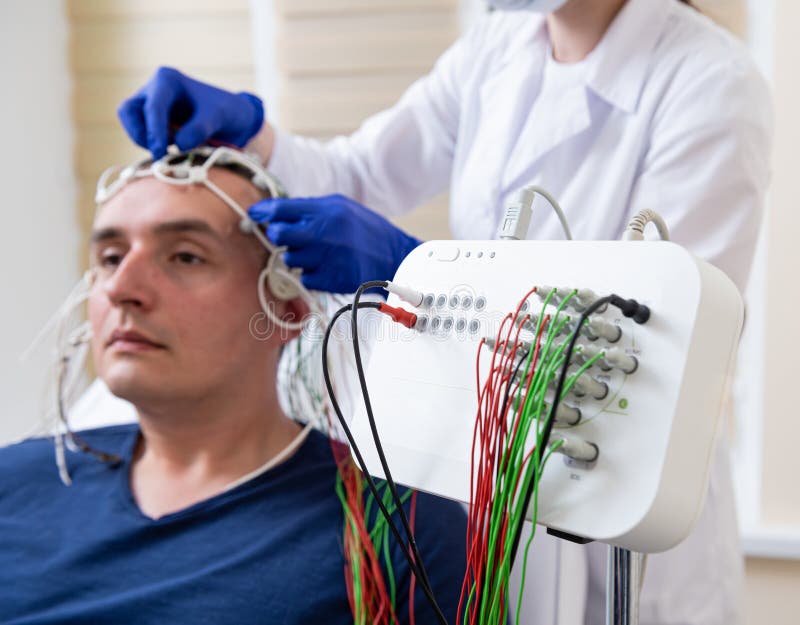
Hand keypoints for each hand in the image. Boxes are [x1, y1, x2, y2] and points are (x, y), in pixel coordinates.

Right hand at [118, 67, 263, 158]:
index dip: (155, 130)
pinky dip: (150, 144)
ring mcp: (149, 104)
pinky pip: (139, 133)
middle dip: (140, 133)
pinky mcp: (150, 120)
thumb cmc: (224, 112)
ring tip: (169, 149)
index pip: (153, 106)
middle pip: (128, 110)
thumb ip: (199, 129)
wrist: (231, 118)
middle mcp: (154, 89)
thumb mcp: (217, 117)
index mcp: (168, 80)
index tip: (161, 151)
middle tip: (159, 152)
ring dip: (143, 140)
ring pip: (130, 122)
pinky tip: (171, 148)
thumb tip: (178, 144)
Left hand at [248, 194, 421, 292]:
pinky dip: (311, 274)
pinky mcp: (330, 279)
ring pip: (290, 259)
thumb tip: (277, 212)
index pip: (282, 208)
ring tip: (317, 253)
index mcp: (327, 211)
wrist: (394, 256)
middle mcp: (325, 233)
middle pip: (279, 234)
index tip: (253, 214)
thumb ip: (310, 208)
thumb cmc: (365, 229)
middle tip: (285, 236)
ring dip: (297, 257)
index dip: (263, 211)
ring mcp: (327, 258)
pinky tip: (326, 266)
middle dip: (277, 235)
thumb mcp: (341, 207)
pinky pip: (305, 277)